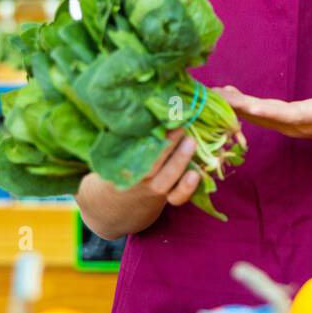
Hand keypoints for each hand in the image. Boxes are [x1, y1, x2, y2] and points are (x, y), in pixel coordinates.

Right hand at [77, 129, 202, 237]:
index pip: (132, 149)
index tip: (156, 118)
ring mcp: (152, 188)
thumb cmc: (118, 167)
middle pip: (152, 162)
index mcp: (122, 164)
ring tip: (190, 142)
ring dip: (180, 160)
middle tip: (179, 125)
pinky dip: (187, 188)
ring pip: (166, 179)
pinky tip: (196, 173)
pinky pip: (177, 197)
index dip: (146, 134)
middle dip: (166, 144)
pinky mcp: (165, 196)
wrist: (115, 206)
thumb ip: (125, 136)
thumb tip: (142, 106)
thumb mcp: (114, 152)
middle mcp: (137, 177)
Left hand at [218, 68, 311, 145]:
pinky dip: (239, 106)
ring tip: (213, 94)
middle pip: (267, 117)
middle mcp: (300, 124)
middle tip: (219, 98)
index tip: (253, 108)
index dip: (272, 112)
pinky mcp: (282, 121)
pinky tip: (222, 95)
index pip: (293, 115)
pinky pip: (257, 115)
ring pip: (258, 118)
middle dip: (243, 109)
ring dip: (235, 107)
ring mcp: (289, 125)